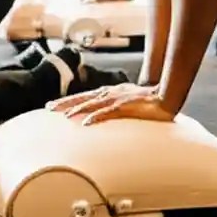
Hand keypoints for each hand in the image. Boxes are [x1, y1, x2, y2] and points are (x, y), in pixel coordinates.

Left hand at [45, 82, 174, 124]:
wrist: (167, 98)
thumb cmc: (148, 103)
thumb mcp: (126, 104)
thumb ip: (112, 108)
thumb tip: (99, 117)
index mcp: (110, 92)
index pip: (84, 96)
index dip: (68, 101)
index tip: (53, 106)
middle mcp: (111, 93)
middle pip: (83, 97)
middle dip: (65, 103)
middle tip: (48, 108)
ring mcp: (118, 98)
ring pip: (93, 103)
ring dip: (78, 109)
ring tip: (64, 116)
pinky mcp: (127, 106)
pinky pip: (109, 112)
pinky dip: (97, 116)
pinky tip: (87, 123)